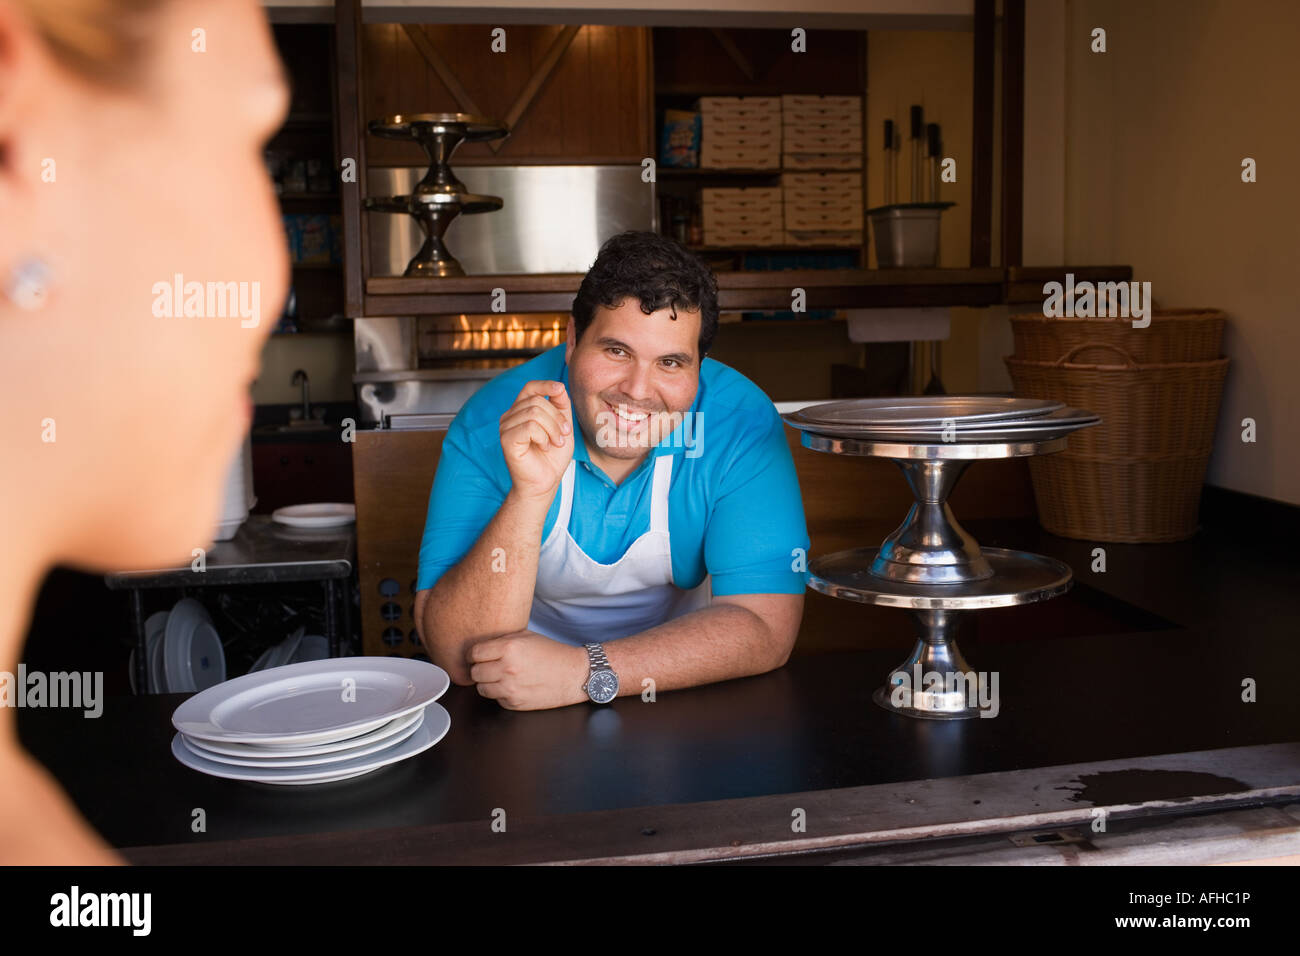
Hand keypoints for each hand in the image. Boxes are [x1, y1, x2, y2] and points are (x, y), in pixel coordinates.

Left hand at [467, 630, 588, 709]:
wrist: (573, 675)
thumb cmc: (551, 653)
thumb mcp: (526, 636)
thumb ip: (501, 640)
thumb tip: (480, 647)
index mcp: (509, 648)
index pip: (474, 653)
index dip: (475, 654)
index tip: (479, 656)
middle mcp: (507, 668)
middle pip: (475, 672)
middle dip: (481, 669)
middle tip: (491, 666)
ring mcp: (510, 688)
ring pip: (481, 688)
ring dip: (488, 683)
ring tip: (501, 677)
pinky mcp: (515, 703)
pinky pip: (496, 699)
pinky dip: (500, 694)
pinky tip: (513, 686)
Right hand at [499, 380, 573, 500]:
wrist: (545, 482)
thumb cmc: (552, 457)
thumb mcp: (562, 426)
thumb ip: (561, 406)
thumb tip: (559, 387)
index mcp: (521, 410)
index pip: (530, 387)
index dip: (545, 385)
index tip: (560, 389)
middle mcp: (510, 416)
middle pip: (537, 401)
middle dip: (557, 418)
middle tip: (563, 436)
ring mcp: (506, 427)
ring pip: (534, 413)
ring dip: (552, 429)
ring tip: (555, 443)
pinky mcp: (506, 439)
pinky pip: (529, 427)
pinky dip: (543, 437)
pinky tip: (544, 447)